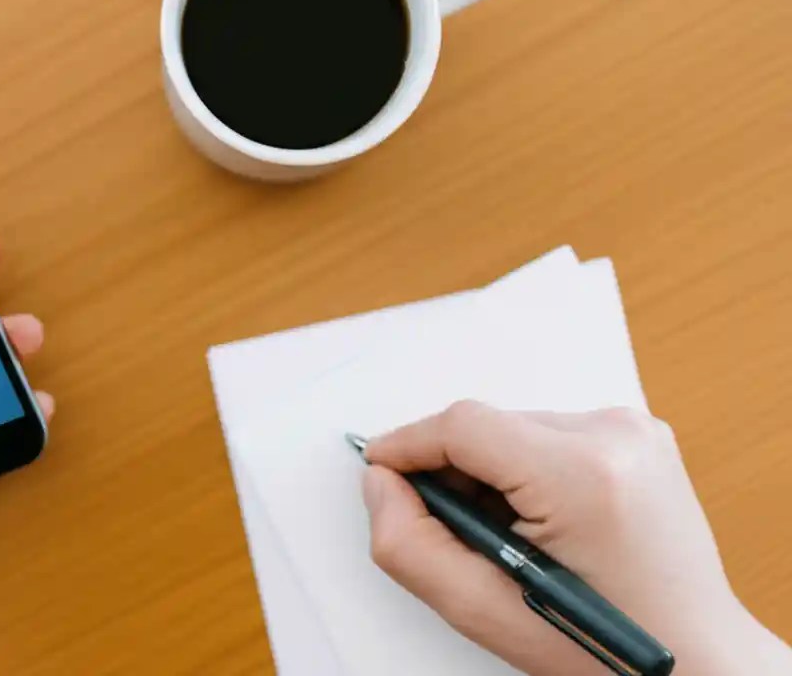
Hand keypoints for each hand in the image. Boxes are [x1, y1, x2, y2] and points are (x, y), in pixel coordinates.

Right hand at [362, 401, 791, 675]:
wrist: (698, 661)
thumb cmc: (603, 647)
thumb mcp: (482, 610)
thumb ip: (409, 544)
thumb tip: (382, 481)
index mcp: (582, 475)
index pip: (463, 425)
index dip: (407, 444)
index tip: (379, 470)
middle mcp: (615, 435)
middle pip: (486, 425)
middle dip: (453, 472)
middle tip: (457, 535)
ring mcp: (634, 430)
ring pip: (513, 428)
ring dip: (491, 472)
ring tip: (507, 537)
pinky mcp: (638, 435)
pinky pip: (547, 434)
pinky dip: (525, 470)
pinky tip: (539, 521)